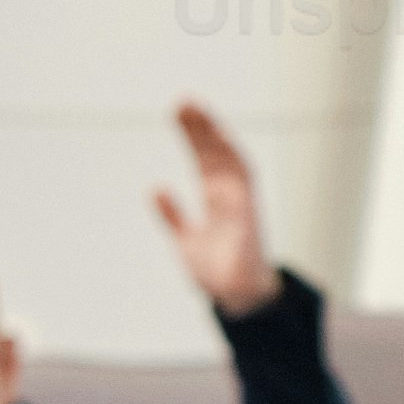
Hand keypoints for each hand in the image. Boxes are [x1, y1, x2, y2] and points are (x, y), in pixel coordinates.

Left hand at [152, 97, 278, 318]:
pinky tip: (219, 142)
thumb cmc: (219, 272)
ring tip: (197, 115)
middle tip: (184, 103)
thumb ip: (174, 216)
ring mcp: (241, 208)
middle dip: (202, 130)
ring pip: (229, 164)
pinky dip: (232, 166)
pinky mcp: (247, 222)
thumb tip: (156, 190)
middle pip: (216, 156)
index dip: (196, 136)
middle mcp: (232, 199)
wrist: (241, 300)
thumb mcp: (187, 240)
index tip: (182, 110)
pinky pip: (243, 188)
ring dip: (214, 139)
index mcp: (219, 200)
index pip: (207, 160)